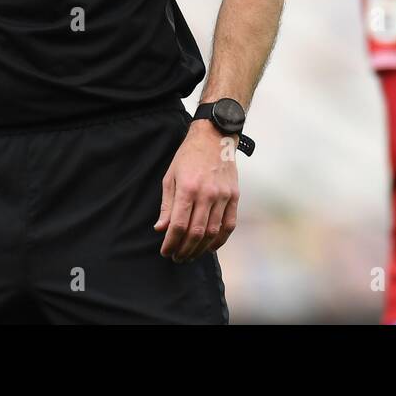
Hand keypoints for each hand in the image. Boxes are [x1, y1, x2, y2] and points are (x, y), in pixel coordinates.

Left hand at [154, 119, 238, 262]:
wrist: (214, 137)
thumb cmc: (188, 156)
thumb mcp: (171, 177)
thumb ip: (167, 205)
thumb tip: (161, 228)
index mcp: (188, 188)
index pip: (179, 225)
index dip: (171, 243)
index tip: (165, 251)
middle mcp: (207, 194)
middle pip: (196, 232)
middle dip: (184, 249)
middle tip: (177, 257)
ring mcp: (223, 196)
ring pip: (213, 232)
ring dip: (200, 249)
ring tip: (190, 255)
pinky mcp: (234, 196)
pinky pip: (229, 225)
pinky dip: (220, 240)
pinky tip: (210, 247)